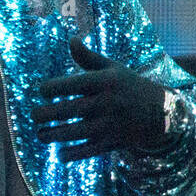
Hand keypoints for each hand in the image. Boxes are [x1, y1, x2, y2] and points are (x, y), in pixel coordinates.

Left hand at [31, 35, 174, 161]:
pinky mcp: (111, 142)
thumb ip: (88, 57)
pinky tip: (59, 153)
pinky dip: (70, 155)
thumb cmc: (129, 86)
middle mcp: (106, 103)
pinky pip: (86, 151)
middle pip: (68, 110)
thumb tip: (71, 39)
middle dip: (44, 114)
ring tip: (40, 134)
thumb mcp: (112, 69)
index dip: (50, 89)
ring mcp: (109, 125)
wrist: (161, 113)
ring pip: (73, 133)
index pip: (70, 85)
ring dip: (51, 136)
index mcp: (105, 82)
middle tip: (34, 115)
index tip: (42, 91)